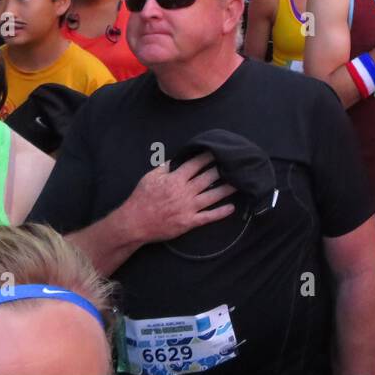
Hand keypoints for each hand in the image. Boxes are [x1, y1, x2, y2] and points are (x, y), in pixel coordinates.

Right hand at [121, 152, 236, 244]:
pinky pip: (207, 217)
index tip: (217, 151)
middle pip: (207, 178)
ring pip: (212, 196)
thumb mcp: (150, 177)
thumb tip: (176, 159)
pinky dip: (220, 213)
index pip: (195, 164)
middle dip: (221, 169)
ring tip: (239, 182)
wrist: (135, 223)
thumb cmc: (141, 198)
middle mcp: (184, 192)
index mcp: (175, 180)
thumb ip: (165, 167)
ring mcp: (188, 208)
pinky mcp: (189, 222)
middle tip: (234, 163)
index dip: (207, 157)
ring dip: (226, 189)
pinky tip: (232, 208)